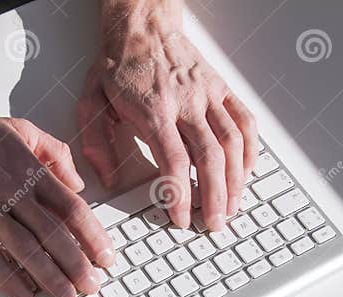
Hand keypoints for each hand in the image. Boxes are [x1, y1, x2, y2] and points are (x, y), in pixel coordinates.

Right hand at [0, 92, 113, 296]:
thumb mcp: (19, 129)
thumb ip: (54, 152)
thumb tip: (78, 183)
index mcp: (28, 169)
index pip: (71, 208)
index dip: (93, 236)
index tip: (106, 257)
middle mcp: (10, 189)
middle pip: (53, 234)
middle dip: (77, 265)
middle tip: (92, 286)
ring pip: (24, 249)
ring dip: (49, 277)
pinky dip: (5, 277)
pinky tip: (23, 293)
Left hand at [78, 0, 258, 230]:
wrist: (143, 27)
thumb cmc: (119, 66)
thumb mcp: (92, 102)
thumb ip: (96, 143)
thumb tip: (106, 178)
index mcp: (154, 110)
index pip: (174, 161)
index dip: (180, 195)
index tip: (180, 217)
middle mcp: (186, 103)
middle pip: (210, 158)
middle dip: (215, 197)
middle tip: (214, 223)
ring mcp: (208, 95)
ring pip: (232, 143)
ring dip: (236, 180)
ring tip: (232, 206)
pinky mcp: (221, 89)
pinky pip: (245, 120)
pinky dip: (250, 149)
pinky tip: (246, 171)